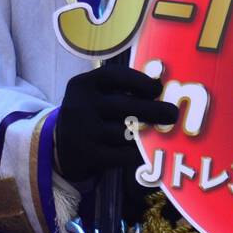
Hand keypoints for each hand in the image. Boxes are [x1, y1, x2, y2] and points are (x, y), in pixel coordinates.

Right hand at [53, 62, 179, 183]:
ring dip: (147, 133)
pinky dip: (139, 153)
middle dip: (154, 110)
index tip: (157, 89)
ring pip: (125, 132)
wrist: (60, 148)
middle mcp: (80, 106)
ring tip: (162, 132)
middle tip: (172, 114)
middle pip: (125, 106)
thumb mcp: (95, 96)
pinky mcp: (88, 156)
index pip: (113, 76)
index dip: (140, 81)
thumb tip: (163, 91)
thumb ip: (121, 90)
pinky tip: (148, 150)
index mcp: (83, 85)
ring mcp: (82, 132)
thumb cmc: (91, 115)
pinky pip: (123, 155)